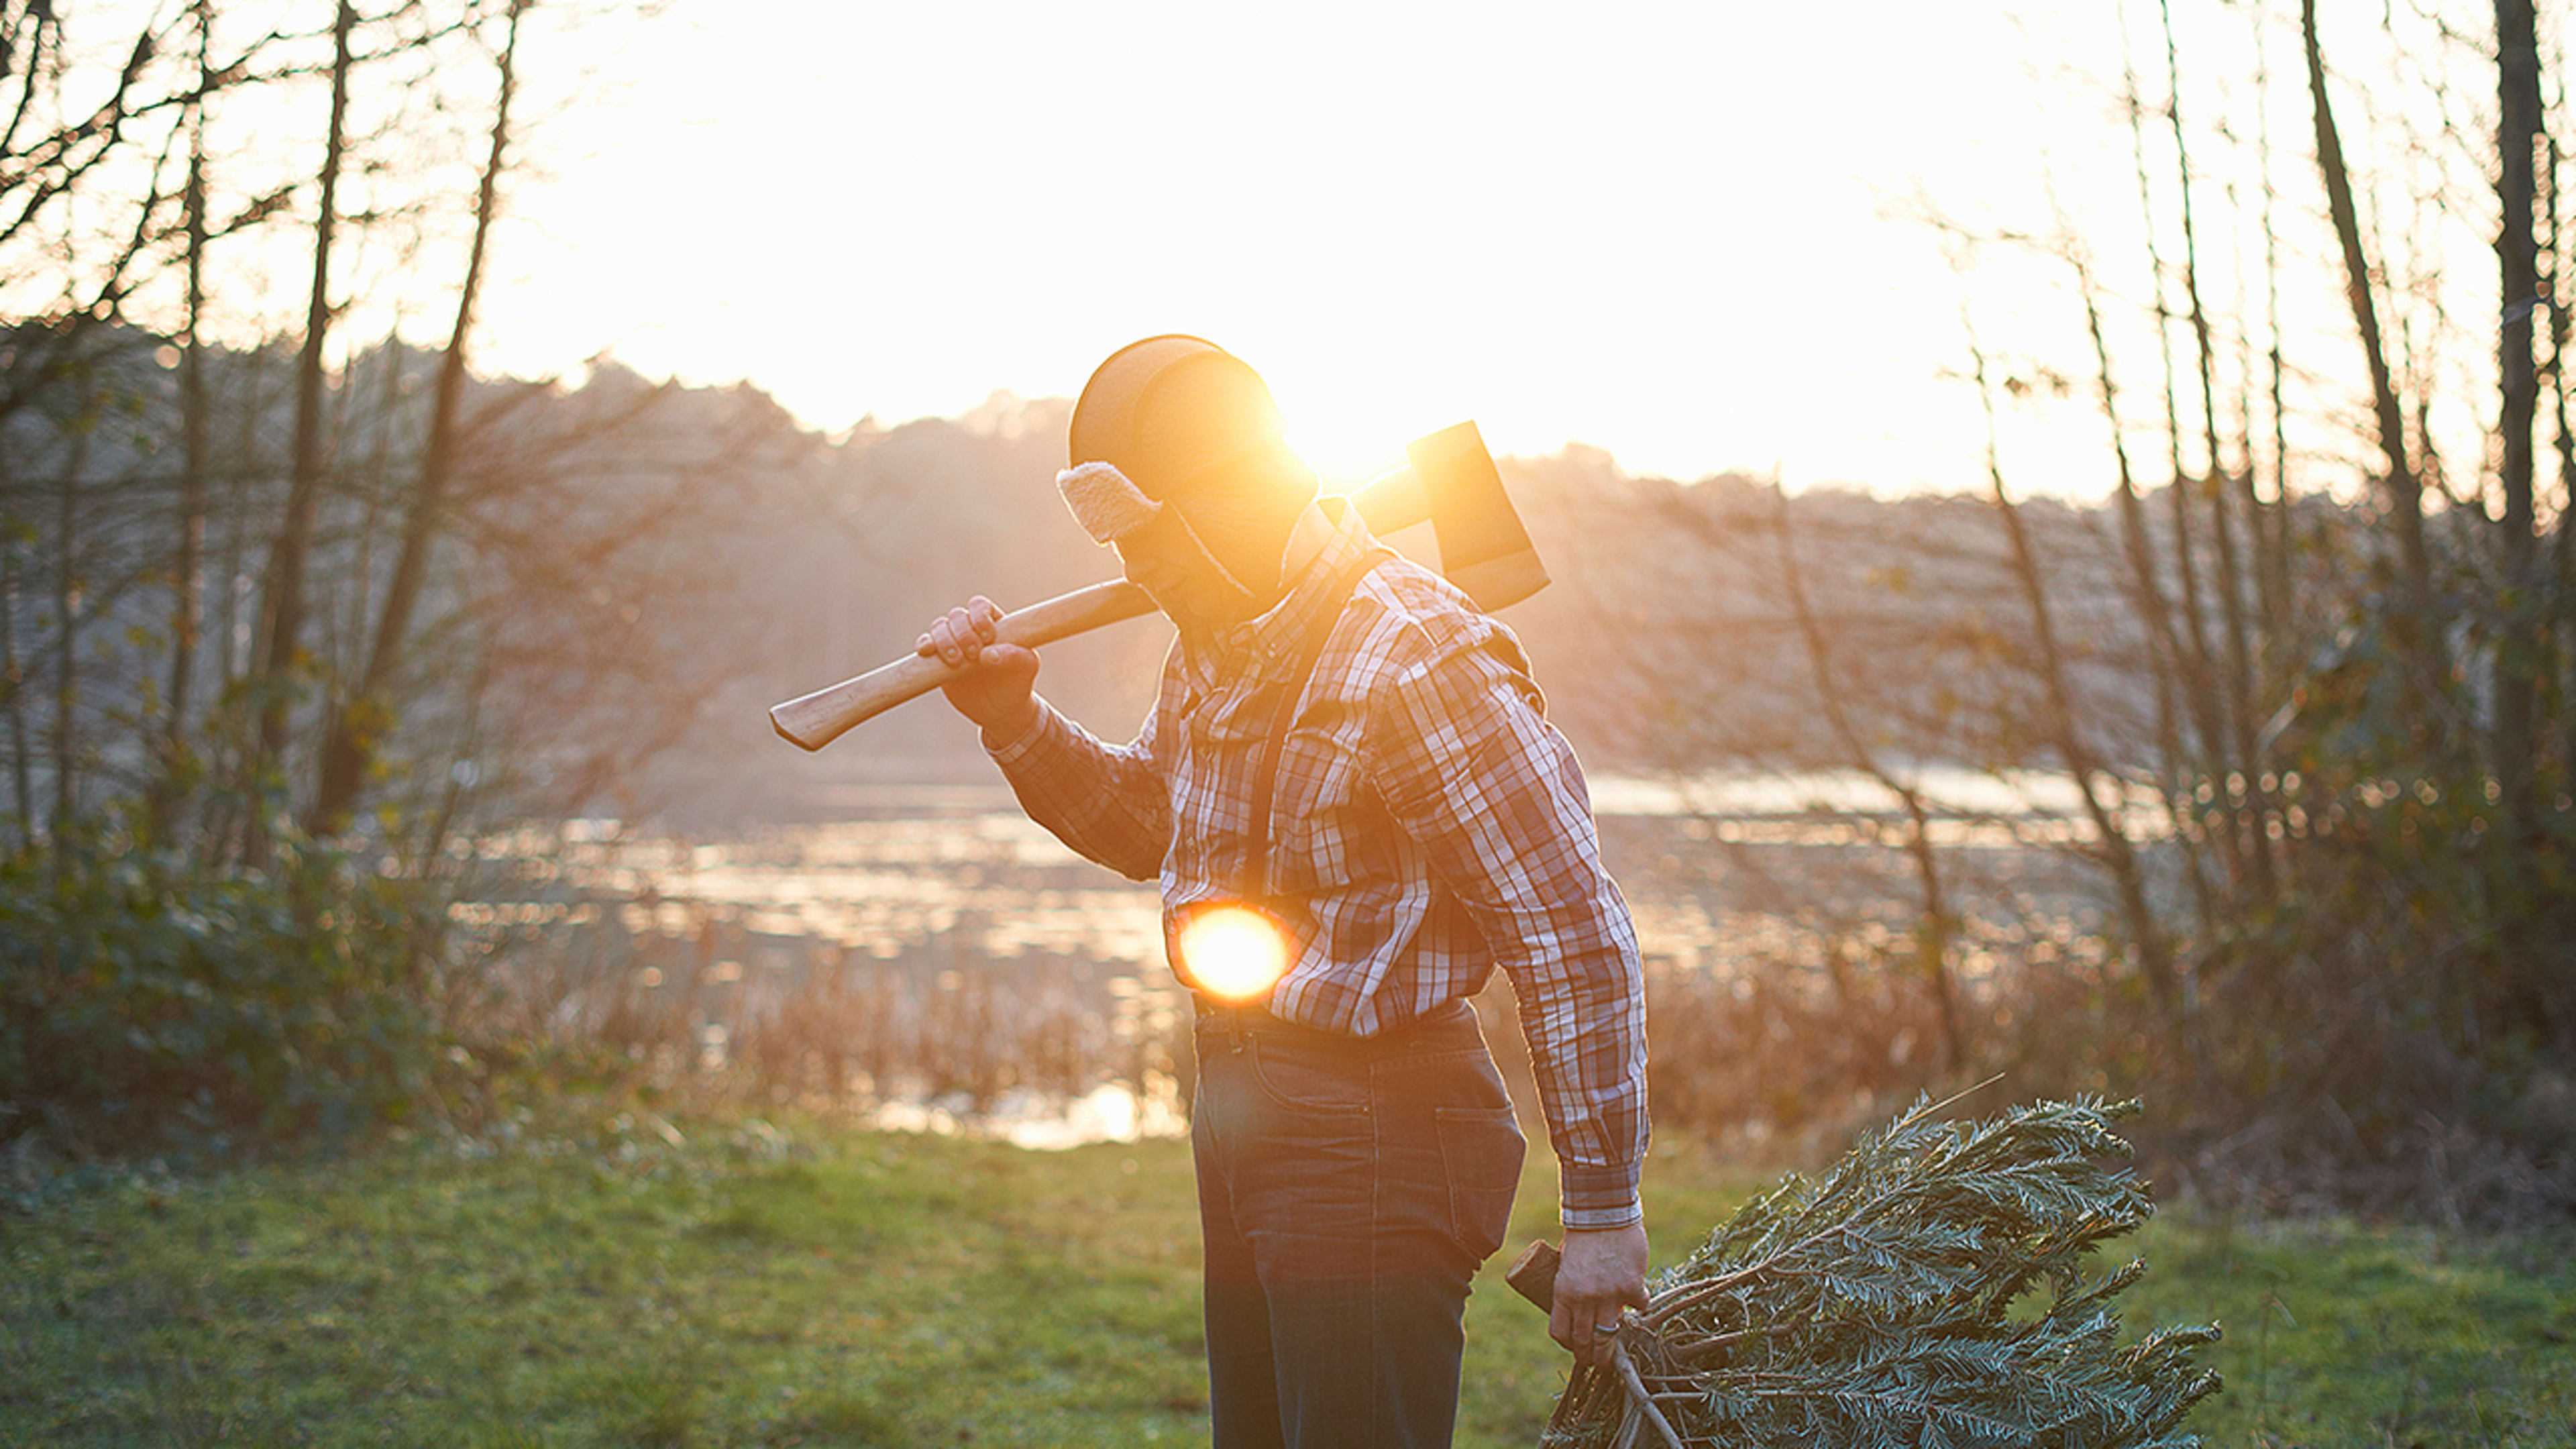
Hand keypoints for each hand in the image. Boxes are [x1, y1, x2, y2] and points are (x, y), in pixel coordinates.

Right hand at [915, 596, 1037, 739]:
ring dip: (944, 640)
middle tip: (973, 654)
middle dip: (962, 632)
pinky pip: (925, 644)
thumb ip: (1014, 657)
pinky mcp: (938, 659)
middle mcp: (970, 629)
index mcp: (993, 623)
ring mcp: (952, 642)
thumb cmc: (1017, 682)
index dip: (979, 617)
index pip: (980, 606)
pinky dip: (924, 645)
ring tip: (956, 660)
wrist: (1000, 709)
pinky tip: (927, 652)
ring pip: (939, 627)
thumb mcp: (1026, 669)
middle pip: (957, 615)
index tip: (988, 637)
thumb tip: (988, 654)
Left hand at [1549, 1220, 1649, 1368]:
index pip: (1561, 1332)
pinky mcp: (1631, 1287)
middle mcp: (1584, 1298)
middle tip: (1596, 1363)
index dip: (1569, 1346)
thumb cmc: (1582, 1236)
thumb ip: (1573, 1287)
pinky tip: (1638, 1303)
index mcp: (1562, 1292)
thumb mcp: (1566, 1265)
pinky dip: (1639, 1307)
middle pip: (1586, 1340)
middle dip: (1591, 1357)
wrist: (1603, 1213)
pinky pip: (1638, 1307)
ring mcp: (1609, 1295)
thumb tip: (1581, 1311)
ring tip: (1614, 1356)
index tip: (1576, 1350)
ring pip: (1610, 1335)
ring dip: (1612, 1349)